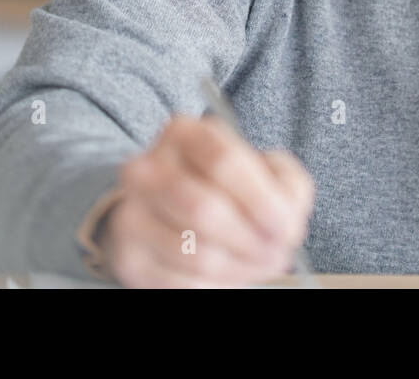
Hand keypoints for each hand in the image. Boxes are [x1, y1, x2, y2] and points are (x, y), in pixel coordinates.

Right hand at [100, 115, 314, 287]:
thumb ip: (286, 182)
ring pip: (192, 251)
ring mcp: (132, 213)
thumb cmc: (226, 187)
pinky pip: (179, 281)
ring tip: (262, 264)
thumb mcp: (263, 170)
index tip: (288, 227)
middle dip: (250, 239)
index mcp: (183, 133)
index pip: (223, 160)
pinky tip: (235, 275)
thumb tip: (287, 217)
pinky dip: (217, 284)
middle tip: (278, 253)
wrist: (171, 211)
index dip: (261, 199)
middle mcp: (147, 168)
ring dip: (239, 266)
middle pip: (202, 208)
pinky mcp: (129, 258)